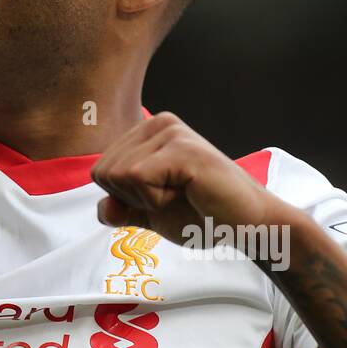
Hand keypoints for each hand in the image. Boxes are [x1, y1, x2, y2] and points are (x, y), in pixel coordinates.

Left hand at [90, 112, 277, 244]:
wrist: (245, 224)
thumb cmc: (203, 215)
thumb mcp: (150, 213)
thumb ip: (123, 209)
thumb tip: (102, 209)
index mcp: (147, 132)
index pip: (101, 170)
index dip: (124, 198)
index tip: (162, 197)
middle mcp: (158, 123)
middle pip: (105, 172)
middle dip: (133, 199)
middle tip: (174, 198)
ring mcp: (171, 132)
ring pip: (119, 175)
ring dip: (148, 200)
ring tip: (182, 194)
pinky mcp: (181, 148)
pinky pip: (138, 178)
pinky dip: (156, 200)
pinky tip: (187, 193)